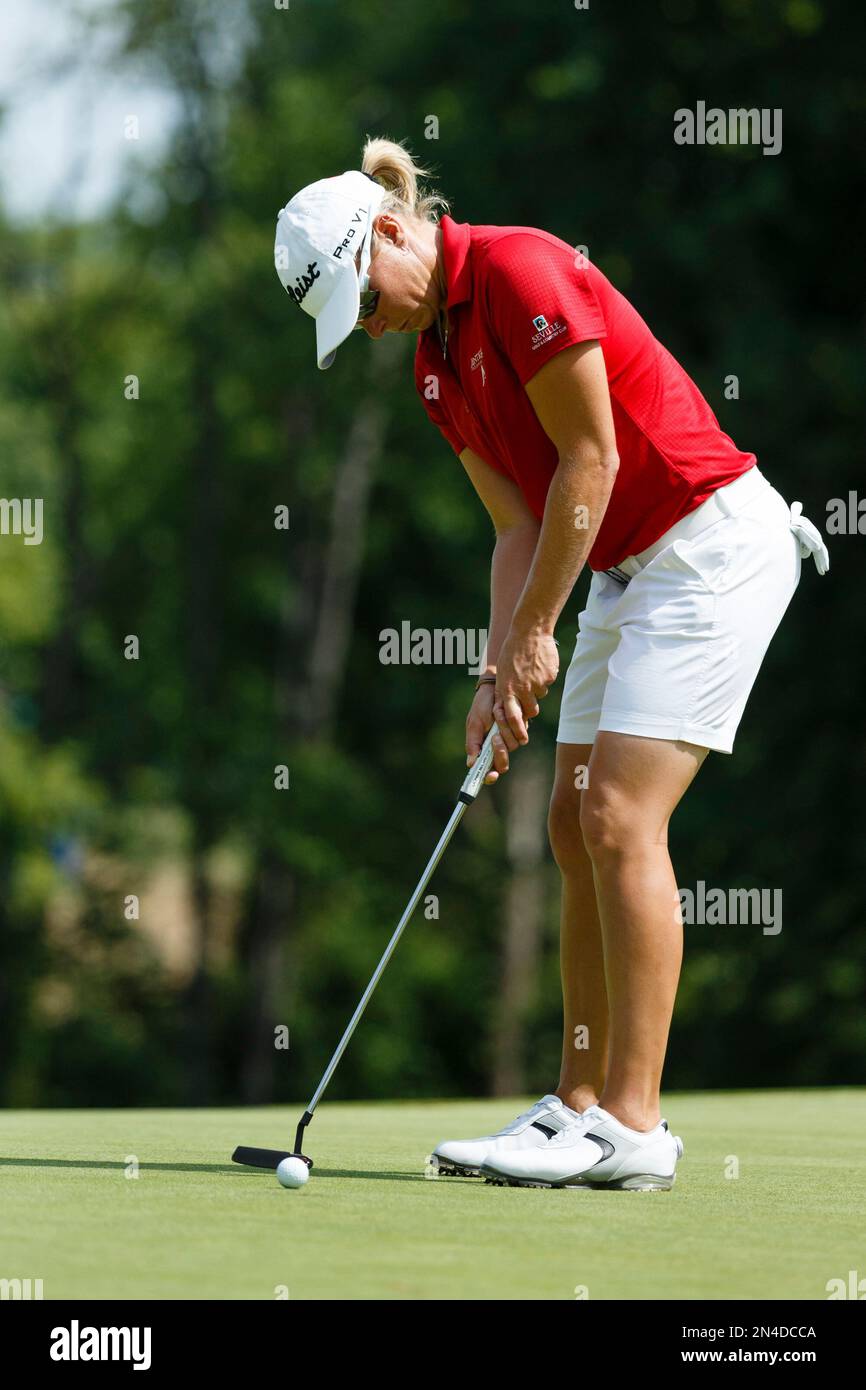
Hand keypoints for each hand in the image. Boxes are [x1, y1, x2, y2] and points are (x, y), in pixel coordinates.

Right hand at [466, 682, 510, 783]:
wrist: (494, 688)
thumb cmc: (481, 706)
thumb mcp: (474, 723)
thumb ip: (473, 744)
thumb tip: (471, 764)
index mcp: (484, 750)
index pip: (488, 770)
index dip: (489, 776)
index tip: (490, 775)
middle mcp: (498, 747)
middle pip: (503, 764)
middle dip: (500, 753)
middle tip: (495, 738)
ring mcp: (510, 739)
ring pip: (513, 747)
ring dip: (505, 732)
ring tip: (496, 715)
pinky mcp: (520, 730)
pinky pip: (521, 734)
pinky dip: (511, 723)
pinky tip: (503, 712)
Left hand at [494, 627, 558, 748]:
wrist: (529, 631)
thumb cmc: (512, 651)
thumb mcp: (503, 672)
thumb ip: (506, 690)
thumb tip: (507, 709)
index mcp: (507, 689)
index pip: (512, 717)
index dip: (517, 731)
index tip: (522, 739)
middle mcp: (522, 689)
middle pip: (531, 711)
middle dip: (531, 709)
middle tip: (530, 698)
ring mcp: (537, 683)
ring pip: (540, 696)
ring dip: (537, 689)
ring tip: (531, 671)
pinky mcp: (549, 677)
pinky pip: (548, 683)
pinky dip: (545, 676)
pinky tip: (539, 663)